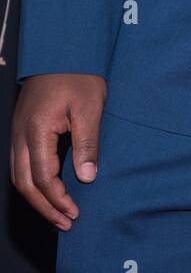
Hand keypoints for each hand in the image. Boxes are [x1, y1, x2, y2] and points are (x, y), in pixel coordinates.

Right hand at [10, 73, 106, 228]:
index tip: (75, 214)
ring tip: (58, 214)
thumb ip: (87, 144)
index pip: (43, 177)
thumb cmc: (79, 76)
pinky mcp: (21, 128)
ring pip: (18, 175)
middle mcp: (20, 134)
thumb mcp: (90, 108)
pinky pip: (19, 164)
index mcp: (37, 130)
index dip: (58, 200)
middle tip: (66, 224)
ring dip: (36, 198)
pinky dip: (32, 182)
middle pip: (24, 183)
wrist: (64, 49)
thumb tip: (87, 178)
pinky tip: (48, 190)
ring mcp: (17, 131)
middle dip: (45, 207)